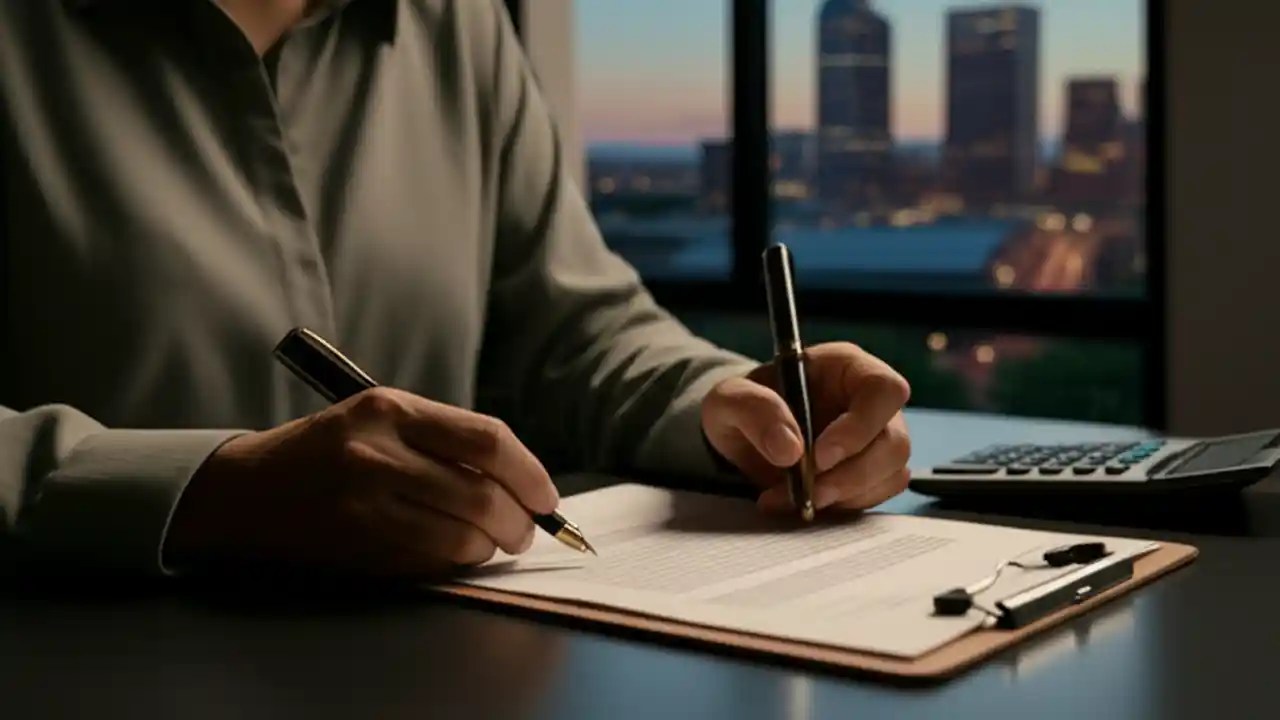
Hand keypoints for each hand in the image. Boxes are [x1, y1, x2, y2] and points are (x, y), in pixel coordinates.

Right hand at [164, 387, 558, 576]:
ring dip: (490, 547)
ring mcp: (364, 501)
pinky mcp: (355, 544)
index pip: (487, 439)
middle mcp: (377, 452)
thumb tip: (522, 481)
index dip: (530, 473)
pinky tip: (453, 553)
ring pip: (462, 535)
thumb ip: (446, 440)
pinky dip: (456, 563)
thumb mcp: (382, 419)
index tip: (546, 497)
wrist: (246, 490)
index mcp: (390, 408)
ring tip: (491, 543)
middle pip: (482, 493)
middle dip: (519, 520)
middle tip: (524, 530)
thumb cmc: (329, 450)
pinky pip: (430, 561)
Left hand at [701, 342, 911, 513]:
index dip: (860, 426)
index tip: (820, 456)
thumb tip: (789, 449)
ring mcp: (876, 439)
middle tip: (808, 492)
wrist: (743, 436)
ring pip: (891, 473)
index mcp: (846, 367)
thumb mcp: (729, 399)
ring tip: (794, 499)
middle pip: (895, 442)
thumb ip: (753, 410)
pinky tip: (806, 502)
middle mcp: (871, 402)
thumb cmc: (743, 405)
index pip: (883, 389)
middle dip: (852, 475)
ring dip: (845, 495)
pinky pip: (877, 495)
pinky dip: (843, 506)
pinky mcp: (871, 472)